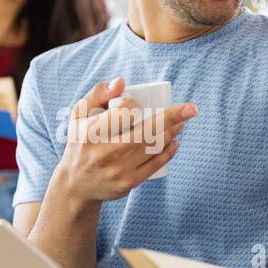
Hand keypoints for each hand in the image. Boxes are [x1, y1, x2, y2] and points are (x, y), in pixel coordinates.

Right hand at [56, 77, 196, 203]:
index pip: (124, 113)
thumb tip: (122, 82)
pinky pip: (155, 165)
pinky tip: (175, 141)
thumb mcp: (79, 115)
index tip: (137, 105)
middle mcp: (105, 153)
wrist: (77, 185)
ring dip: (172, 133)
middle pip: (146, 131)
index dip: (134, 105)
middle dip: (172, 117)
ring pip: (154, 147)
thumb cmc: (81, 143)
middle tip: (190, 109)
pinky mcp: (129, 183)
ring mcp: (119, 170)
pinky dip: (168, 152)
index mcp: (91, 133)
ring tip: (181, 122)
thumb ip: (98, 93)